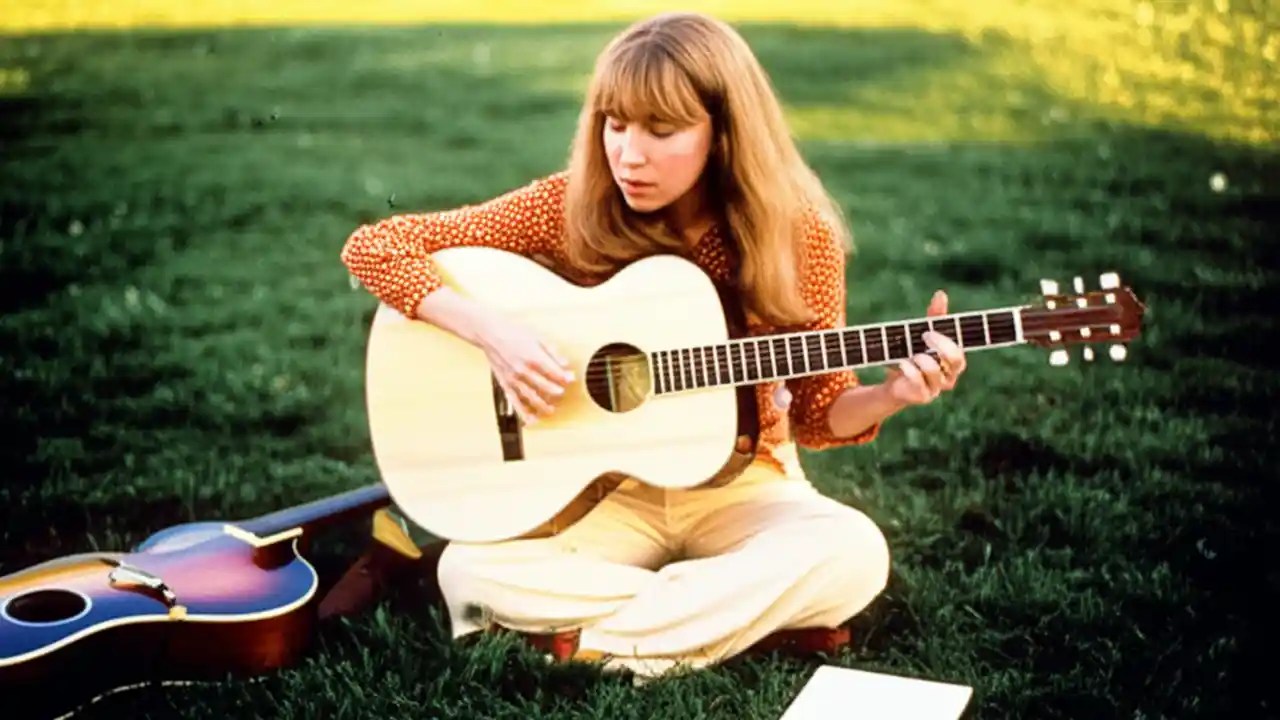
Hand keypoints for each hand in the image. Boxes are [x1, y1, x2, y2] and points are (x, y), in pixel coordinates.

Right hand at [475, 312, 573, 423]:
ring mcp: (513, 379)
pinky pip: (515, 401)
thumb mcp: (537, 338)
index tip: (571, 380)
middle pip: (544, 386)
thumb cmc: (513, 333)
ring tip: (551, 410)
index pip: (553, 372)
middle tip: (562, 394)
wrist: (490, 334)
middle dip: (556, 392)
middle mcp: (523, 370)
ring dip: (542, 405)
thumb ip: (552, 353)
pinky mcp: (505, 384)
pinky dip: (523, 412)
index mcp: (533, 357)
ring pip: (530, 397)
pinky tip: (531, 419)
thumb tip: (565, 364)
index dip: (564, 378)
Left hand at [884, 290, 966, 406]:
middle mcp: (949, 377)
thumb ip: (934, 317)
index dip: (947, 342)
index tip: (928, 331)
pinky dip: (909, 370)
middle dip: (940, 347)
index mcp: (953, 362)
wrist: (894, 382)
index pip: (959, 354)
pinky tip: (902, 363)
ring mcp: (937, 389)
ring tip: (911, 355)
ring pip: (936, 372)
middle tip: (924, 336)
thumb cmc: (913, 355)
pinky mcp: (923, 397)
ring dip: (922, 360)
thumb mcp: (921, 334)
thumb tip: (941, 294)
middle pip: (956, 362)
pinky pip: (919, 384)